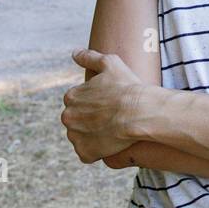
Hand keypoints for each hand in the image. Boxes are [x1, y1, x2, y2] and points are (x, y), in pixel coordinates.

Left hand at [61, 48, 144, 164]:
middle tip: (111, 119)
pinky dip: (96, 151)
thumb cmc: (127, 87)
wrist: (140, 113)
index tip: (108, 104)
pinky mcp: (85, 152)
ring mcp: (75, 136)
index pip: (77, 102)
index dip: (94, 104)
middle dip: (90, 120)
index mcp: (71, 96)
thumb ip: (89, 57)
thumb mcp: (110, 63)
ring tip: (112, 131)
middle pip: (77, 121)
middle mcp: (68, 116)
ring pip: (81, 137)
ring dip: (92, 136)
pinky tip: (110, 144)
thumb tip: (74, 53)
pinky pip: (87, 154)